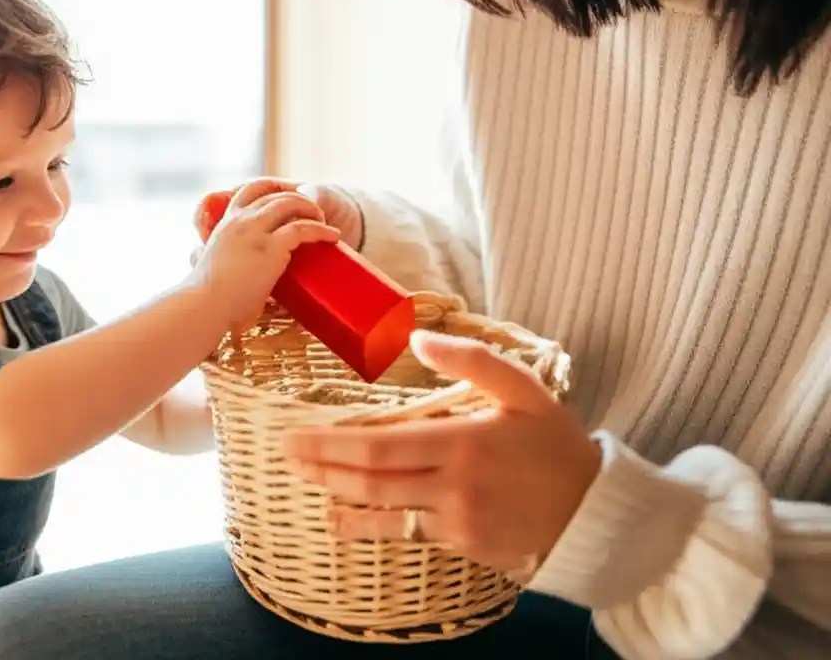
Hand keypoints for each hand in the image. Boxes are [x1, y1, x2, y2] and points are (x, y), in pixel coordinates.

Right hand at [189, 178, 339, 331]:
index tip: (289, 196)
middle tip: (313, 212)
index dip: (273, 188)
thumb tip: (224, 277)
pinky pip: (302, 229)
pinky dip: (321, 230)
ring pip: (290, 204)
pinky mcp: (271, 247)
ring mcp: (255, 231)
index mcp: (225, 223)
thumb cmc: (206, 300)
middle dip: (298, 197)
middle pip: (275, 193)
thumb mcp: (208, 271)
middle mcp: (240, 221)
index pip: (249, 189)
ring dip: (311, 208)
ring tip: (324, 222)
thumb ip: (213, 268)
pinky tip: (332, 235)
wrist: (205, 307)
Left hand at [282, 329, 601, 577]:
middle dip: (321, 468)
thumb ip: (473, 361)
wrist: (596, 512)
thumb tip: (418, 335)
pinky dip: (368, 527)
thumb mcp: (525, 390)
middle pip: (370, 480)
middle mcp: (453, 484)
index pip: (379, 446)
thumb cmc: (556, 446)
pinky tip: (342, 519)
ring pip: (381, 511)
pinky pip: (405, 534)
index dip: (330, 445)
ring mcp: (456, 520)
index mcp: (464, 441)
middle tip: (284, 456)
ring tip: (305, 483)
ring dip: (337, 497)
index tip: (296, 436)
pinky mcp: (462, 544)